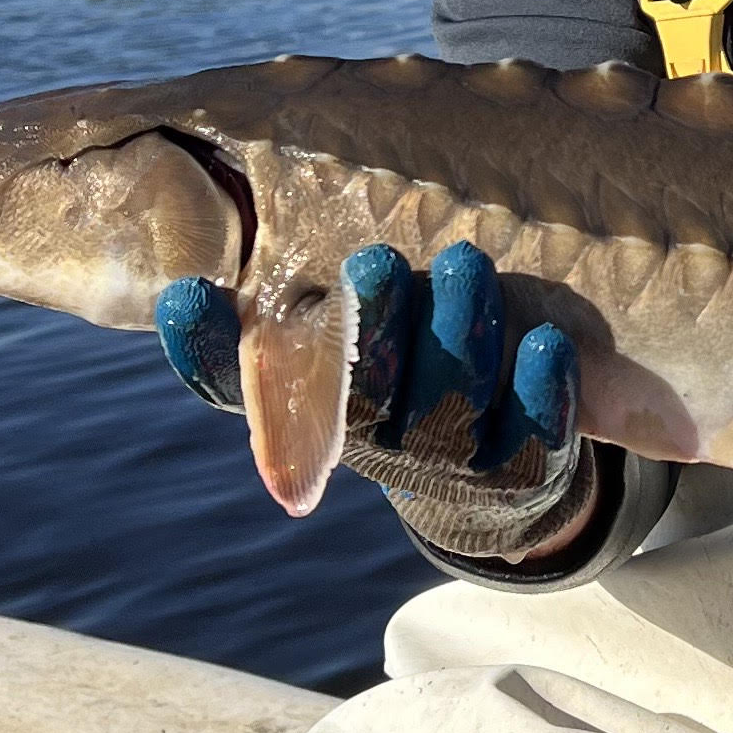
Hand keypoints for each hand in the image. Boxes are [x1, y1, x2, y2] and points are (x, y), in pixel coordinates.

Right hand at [154, 242, 589, 561]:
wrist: (490, 471)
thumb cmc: (401, 370)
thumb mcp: (340, 336)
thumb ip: (280, 304)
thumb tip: (192, 265)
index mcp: (313, 411)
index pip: (241, 389)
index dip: (207, 352)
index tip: (185, 295)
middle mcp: (372, 445)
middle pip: (361, 398)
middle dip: (370, 328)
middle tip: (376, 259)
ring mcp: (448, 466)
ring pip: (448, 411)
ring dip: (459, 337)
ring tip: (467, 263)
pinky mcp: (522, 473)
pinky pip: (531, 441)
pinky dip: (540, 393)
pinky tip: (547, 343)